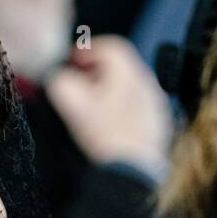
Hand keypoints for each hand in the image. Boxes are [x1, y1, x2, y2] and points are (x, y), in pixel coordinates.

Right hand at [45, 35, 172, 177]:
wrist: (131, 170)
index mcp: (129, 74)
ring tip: (91, 102)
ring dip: (110, 87)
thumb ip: (62, 84)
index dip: (87, 48)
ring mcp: (155, 105)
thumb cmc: (106, 137)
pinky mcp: (157, 123)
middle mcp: (147, 84)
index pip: (111, 46)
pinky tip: (109, 121)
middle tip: (78, 79)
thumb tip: (59, 77)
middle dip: (96, 69)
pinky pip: (138, 105)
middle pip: (121, 65)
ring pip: (130, 85)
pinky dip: (122, 105)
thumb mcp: (75, 106)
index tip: (73, 59)